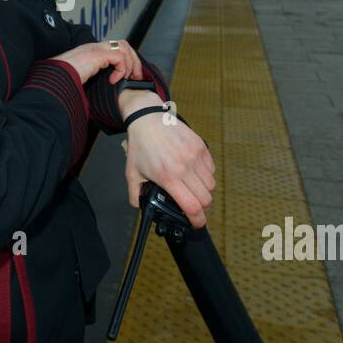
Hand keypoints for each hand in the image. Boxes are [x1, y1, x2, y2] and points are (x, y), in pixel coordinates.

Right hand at [51, 39, 140, 85]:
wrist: (53, 77)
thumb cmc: (62, 80)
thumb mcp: (81, 78)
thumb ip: (92, 78)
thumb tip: (105, 89)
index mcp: (92, 51)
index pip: (116, 47)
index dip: (127, 60)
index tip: (130, 77)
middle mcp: (95, 46)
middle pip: (124, 44)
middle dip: (134, 60)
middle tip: (136, 77)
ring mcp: (96, 48)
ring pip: (124, 48)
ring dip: (131, 64)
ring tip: (127, 79)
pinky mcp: (97, 54)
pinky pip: (119, 57)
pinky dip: (121, 70)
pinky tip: (114, 81)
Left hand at [123, 110, 214, 228]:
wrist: (148, 119)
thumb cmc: (140, 146)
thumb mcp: (132, 172)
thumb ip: (134, 193)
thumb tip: (139, 207)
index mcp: (168, 177)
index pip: (192, 206)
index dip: (197, 220)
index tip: (197, 223)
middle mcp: (184, 168)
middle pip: (206, 199)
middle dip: (202, 208)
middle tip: (195, 208)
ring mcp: (195, 156)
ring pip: (210, 185)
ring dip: (205, 192)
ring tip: (195, 190)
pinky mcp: (200, 146)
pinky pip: (211, 169)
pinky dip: (206, 176)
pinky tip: (196, 174)